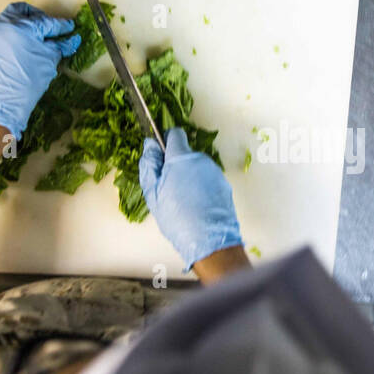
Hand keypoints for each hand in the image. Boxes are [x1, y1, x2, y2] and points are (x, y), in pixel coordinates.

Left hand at [0, 2, 80, 139]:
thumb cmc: (25, 85)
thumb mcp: (46, 64)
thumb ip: (58, 47)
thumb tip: (70, 39)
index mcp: (20, 27)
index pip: (44, 22)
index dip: (60, 26)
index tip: (70, 28)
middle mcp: (2, 25)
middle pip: (22, 11)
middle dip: (38, 17)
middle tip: (50, 28)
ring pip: (10, 20)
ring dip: (24, 25)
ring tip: (36, 39)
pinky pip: (2, 32)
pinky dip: (14, 35)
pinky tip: (23, 47)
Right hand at [140, 127, 242, 270]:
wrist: (209, 240)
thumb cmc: (178, 218)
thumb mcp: (153, 192)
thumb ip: (149, 164)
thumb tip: (149, 146)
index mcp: (182, 158)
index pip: (174, 133)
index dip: (165, 141)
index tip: (160, 154)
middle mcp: (201, 160)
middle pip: (185, 153)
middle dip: (175, 164)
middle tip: (166, 186)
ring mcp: (215, 172)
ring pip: (196, 167)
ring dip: (187, 176)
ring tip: (181, 200)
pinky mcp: (223, 184)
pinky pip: (207, 179)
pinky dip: (200, 187)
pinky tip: (195, 205)